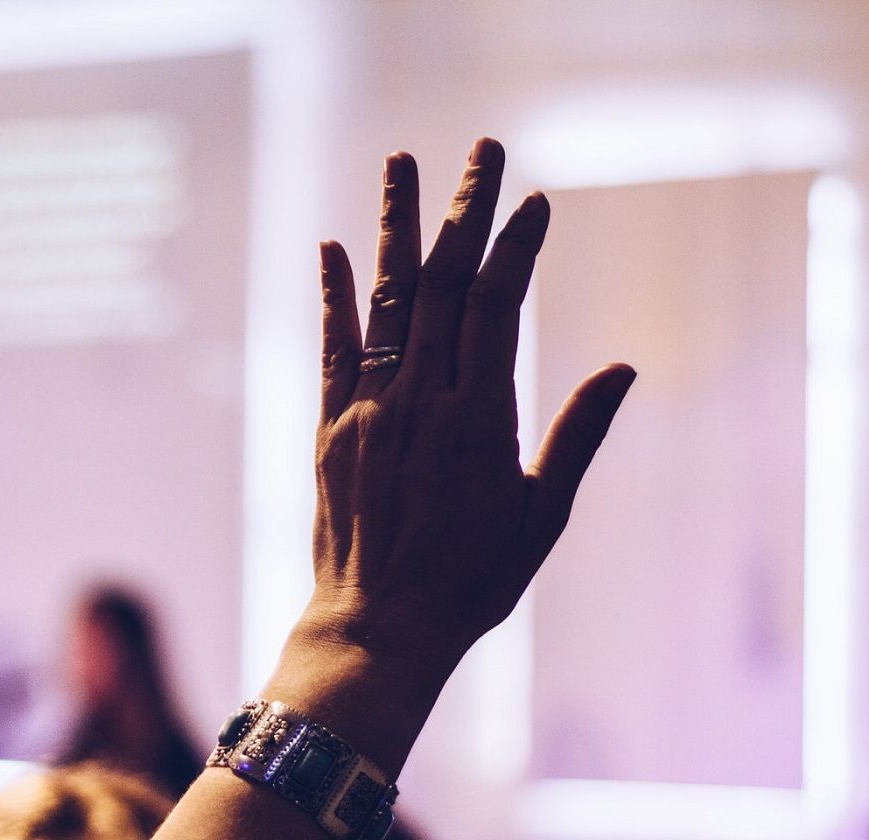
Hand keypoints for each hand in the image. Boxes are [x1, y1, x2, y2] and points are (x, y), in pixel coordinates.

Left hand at [305, 138, 635, 669]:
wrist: (379, 628)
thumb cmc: (471, 581)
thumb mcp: (541, 515)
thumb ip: (576, 436)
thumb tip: (621, 368)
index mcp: (479, 418)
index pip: (498, 306)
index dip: (514, 247)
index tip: (533, 202)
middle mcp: (419, 401)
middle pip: (443, 284)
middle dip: (464, 211)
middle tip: (480, 149)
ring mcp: (368, 410)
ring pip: (385, 300)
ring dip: (396, 228)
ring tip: (401, 164)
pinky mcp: (329, 428)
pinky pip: (331, 349)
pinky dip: (335, 296)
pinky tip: (332, 249)